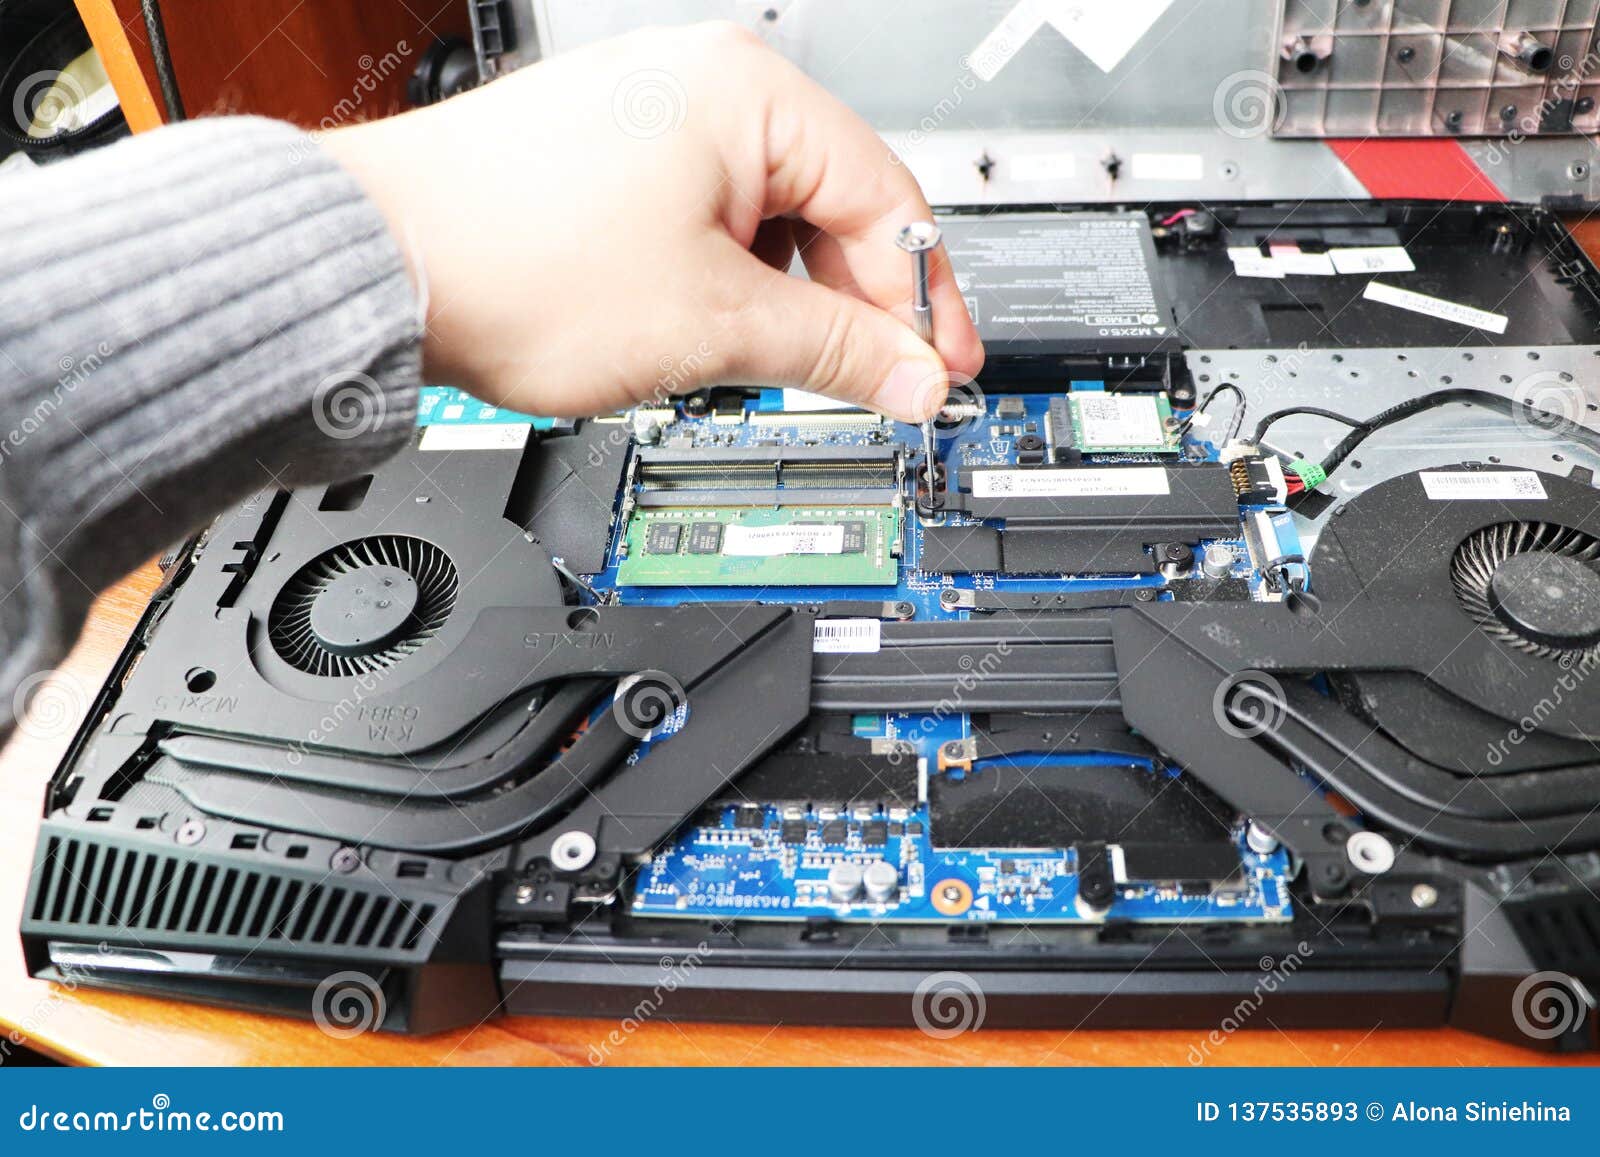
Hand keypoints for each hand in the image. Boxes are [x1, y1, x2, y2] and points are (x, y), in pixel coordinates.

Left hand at [323, 21, 982, 421]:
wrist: (376, 265)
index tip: (939, 370)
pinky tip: (722, 336)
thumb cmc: (513, 263)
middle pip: (834, 209)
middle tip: (878, 387)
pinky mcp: (613, 157)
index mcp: (750, 94)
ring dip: (790, 302)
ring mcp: (654, 117)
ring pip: (771, 222)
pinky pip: (710, 220)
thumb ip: (835, 352)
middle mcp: (704, 85)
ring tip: (780, 369)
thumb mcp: (712, 325)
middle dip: (856, 308)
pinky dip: (731, 282)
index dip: (923, 303)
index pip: (889, 203)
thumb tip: (911, 376)